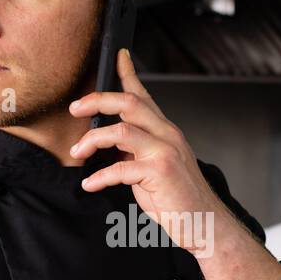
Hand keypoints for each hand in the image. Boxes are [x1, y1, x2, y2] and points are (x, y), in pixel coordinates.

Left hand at [67, 49, 232, 253]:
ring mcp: (165, 151)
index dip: (129, 74)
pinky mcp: (160, 171)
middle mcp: (167, 135)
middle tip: (76, 108)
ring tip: (78, 151)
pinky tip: (90, 184)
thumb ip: (135, 151)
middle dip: (98, 101)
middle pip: (129, 103)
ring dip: (93, 140)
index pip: (144, 96)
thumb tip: (109, 142)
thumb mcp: (154, 167)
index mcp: (165, 131)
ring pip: (121, 131)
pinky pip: (120, 168)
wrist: (204, 223)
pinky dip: (100, 177)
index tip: (118, 56)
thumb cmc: (178, 198)